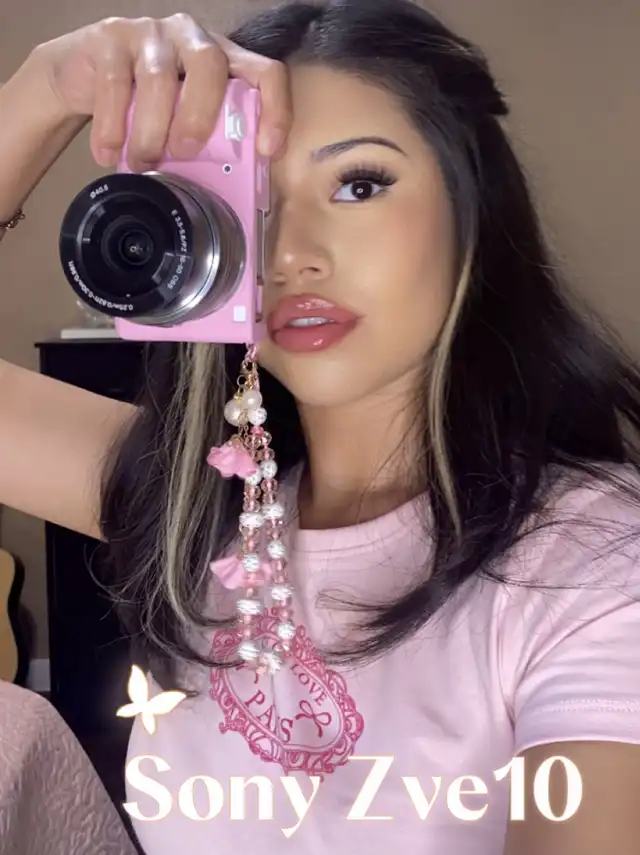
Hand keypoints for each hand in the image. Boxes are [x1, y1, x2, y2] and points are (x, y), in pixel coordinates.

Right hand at [29, 14, 290, 170]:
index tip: (266, 151)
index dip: (274, 109)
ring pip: (158, 78)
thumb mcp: (182, 120)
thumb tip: (231, 199)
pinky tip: (108, 154)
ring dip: (151, 131)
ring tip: (142, 164)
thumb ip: (207, 143)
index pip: (264, 72)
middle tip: (183, 153)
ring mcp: (151, 33)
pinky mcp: (110, 38)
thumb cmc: (146, 107)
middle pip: (210, 64)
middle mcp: (192, 37)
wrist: (82, 75)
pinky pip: (114, 84)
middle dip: (200, 115)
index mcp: (223, 61)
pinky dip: (111, 127)